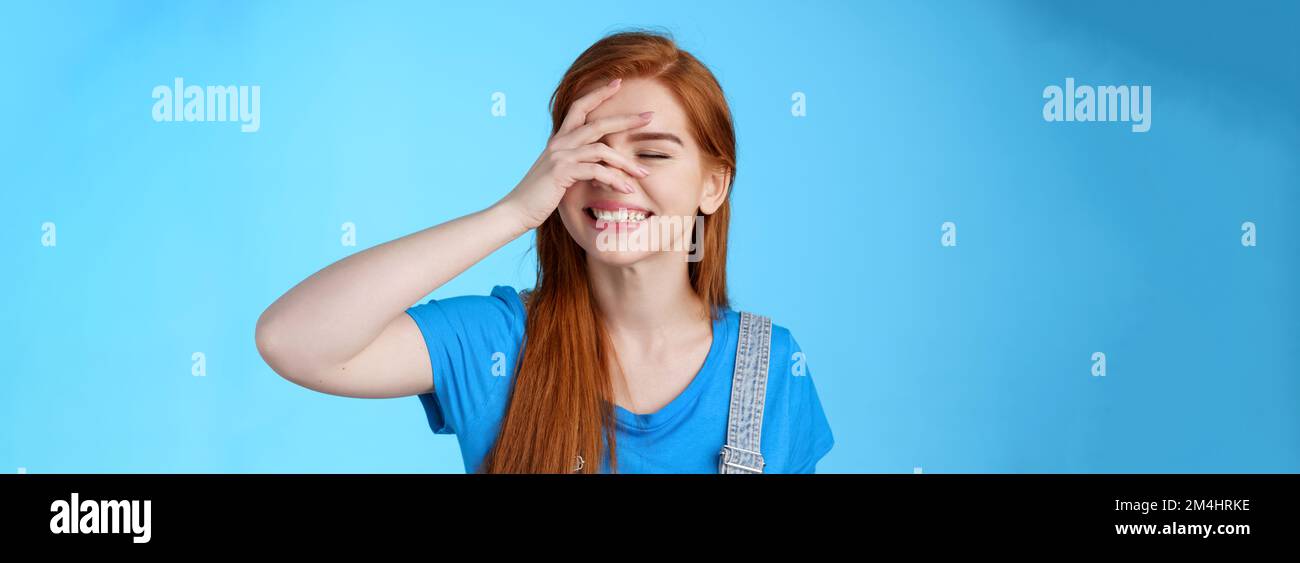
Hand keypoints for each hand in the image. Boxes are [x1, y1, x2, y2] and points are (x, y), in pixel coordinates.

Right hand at [497, 77, 654, 230]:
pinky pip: (596, 171)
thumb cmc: (539, 196)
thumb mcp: (560, 174)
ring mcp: (560, 156)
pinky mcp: (562, 172)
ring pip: (601, 149)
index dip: (598, 93)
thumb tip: (597, 165)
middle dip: (626, 119)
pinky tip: (626, 189)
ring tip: (644, 174)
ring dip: (626, 162)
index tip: (617, 82)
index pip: (580, 107)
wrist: (516, 210)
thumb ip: (577, 164)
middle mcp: (560, 143)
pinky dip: (614, 180)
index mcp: (559, 139)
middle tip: (649, 116)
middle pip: (598, 123)